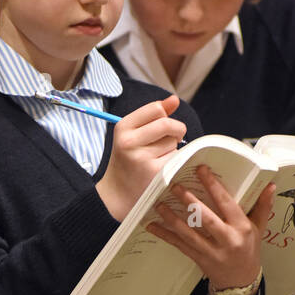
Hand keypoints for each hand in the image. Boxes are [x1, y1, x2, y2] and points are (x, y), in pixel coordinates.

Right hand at [96, 95, 186, 220]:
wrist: (117, 194)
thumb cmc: (128, 160)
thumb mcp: (133, 134)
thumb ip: (153, 115)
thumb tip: (175, 99)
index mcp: (122, 128)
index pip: (156, 108)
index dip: (165, 115)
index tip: (163, 124)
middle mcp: (129, 142)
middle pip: (168, 124)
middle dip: (175, 130)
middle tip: (172, 139)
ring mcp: (142, 159)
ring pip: (173, 142)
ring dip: (172, 149)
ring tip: (157, 158)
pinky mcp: (155, 173)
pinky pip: (177, 158)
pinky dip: (175, 162)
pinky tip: (163, 168)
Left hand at [144, 166, 275, 289]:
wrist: (241, 281)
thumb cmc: (249, 250)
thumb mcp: (258, 229)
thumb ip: (262, 206)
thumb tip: (270, 185)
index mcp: (242, 228)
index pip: (227, 203)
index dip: (213, 186)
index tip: (201, 170)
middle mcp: (227, 240)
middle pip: (206, 218)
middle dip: (190, 202)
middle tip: (175, 186)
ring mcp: (212, 251)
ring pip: (190, 233)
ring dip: (172, 219)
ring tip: (160, 205)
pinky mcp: (199, 259)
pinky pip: (180, 246)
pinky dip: (166, 235)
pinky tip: (152, 226)